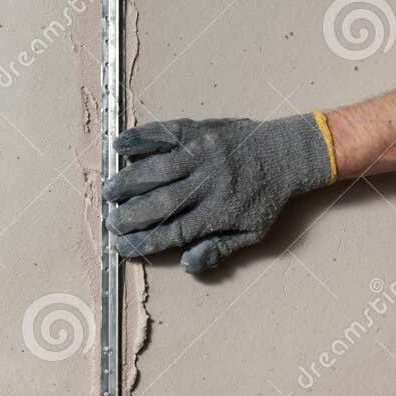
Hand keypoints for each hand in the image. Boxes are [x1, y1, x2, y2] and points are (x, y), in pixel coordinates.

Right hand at [103, 113, 334, 272]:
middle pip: (160, 202)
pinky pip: (164, 133)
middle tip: (111, 221)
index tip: (122, 247)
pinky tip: (119, 145)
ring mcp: (202, 154)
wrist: (287, 154)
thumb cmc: (268, 198)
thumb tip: (188, 265)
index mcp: (219, 212)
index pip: (174, 232)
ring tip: (108, 192)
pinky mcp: (200, 131)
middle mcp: (207, 183)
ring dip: (128, 180)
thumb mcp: (253, 233)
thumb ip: (219, 248)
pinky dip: (140, 138)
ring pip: (156, 169)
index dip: (145, 241)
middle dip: (131, 215)